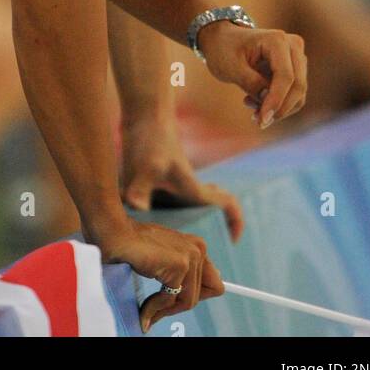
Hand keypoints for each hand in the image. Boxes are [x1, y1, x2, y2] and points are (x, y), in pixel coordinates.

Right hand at [94, 216, 223, 330]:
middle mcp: (199, 249)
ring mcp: (191, 256)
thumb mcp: (164, 259)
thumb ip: (181, 274)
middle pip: (202, 295)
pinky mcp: (180, 264)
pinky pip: (172, 300)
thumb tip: (194, 299)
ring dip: (165, 310)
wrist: (115, 234)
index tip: (173, 303)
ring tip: (146, 311)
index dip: (195, 297)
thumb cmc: (134, 247)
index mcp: (197, 247)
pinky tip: (144, 307)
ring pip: (189, 301)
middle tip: (155, 311)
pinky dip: (156, 308)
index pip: (214, 284)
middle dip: (178, 306)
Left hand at [121, 115, 244, 241]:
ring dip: (184, 227)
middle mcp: (187, 188)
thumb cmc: (150, 138)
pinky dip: (162, 218)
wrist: (142, 113)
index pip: (226, 204)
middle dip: (209, 233)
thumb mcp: (144, 166)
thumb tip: (134, 207)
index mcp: (193, 189)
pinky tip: (142, 227)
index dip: (235, 222)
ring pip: (188, 210)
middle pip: (209, 212)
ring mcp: (173, 184)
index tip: (232, 241)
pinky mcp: (157, 180)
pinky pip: (168, 204)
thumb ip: (139, 189)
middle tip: (195, 256)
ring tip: (168, 249)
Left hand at [199, 21, 306, 129]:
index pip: (285, 76)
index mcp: (277, 40)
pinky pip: (294, 93)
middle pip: (297, 86)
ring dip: (278, 107)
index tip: (262, 121)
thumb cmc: (224, 50)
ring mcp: (297, 56)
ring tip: (249, 104)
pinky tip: (254, 100)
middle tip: (255, 119)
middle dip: (279, 108)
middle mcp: (293, 45)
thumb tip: (269, 103)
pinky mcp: (296, 68)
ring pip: (298, 93)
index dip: (276, 101)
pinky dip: (278, 103)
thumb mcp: (231, 67)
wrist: (223, 40)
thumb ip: (251, 83)